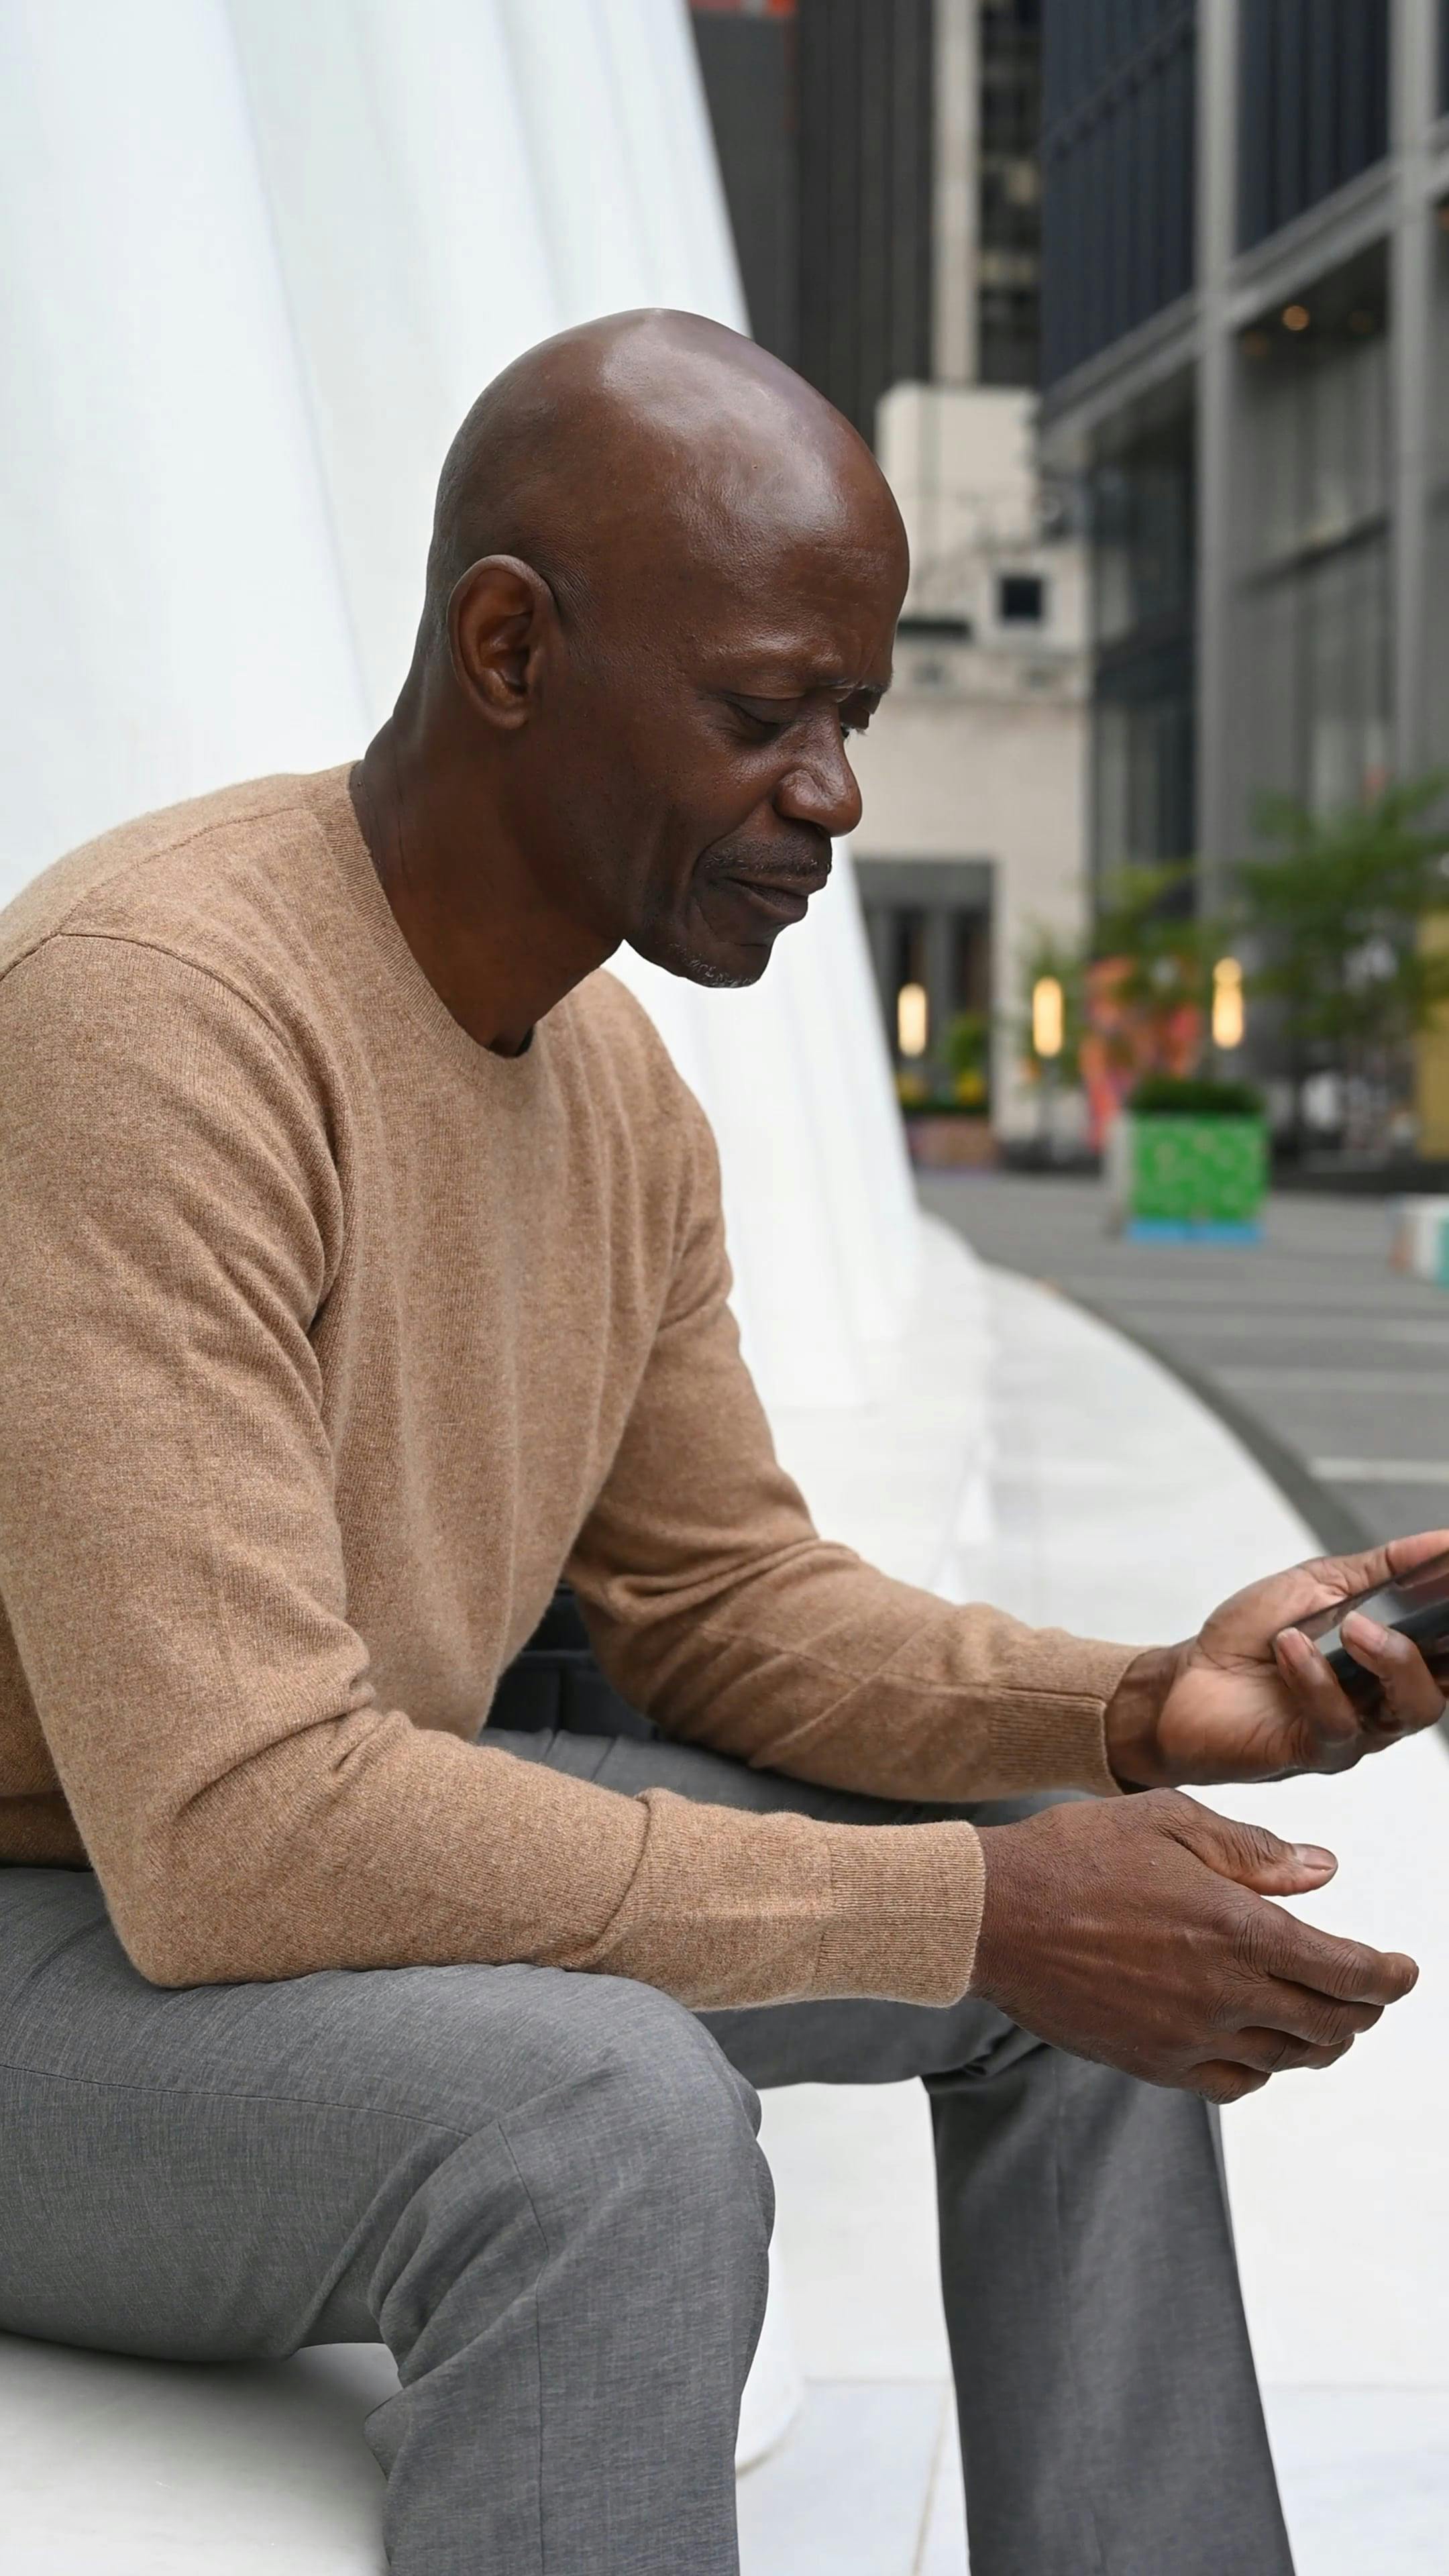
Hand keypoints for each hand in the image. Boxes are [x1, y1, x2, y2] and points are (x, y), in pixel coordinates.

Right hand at [970, 1791, 1417, 2101]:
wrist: (990, 1916)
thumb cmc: (1075, 1854)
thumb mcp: (1169, 1821)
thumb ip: (1254, 1851)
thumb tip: (1324, 1872)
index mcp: (1236, 1929)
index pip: (1345, 1971)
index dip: (1387, 1976)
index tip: (1403, 1971)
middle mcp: (1222, 1993)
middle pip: (1328, 2024)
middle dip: (1362, 2010)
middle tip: (1371, 1993)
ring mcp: (1185, 2036)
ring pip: (1284, 2058)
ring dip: (1318, 2041)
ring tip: (1326, 2021)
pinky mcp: (1150, 2062)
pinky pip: (1231, 2082)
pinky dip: (1261, 2068)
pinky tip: (1259, 2046)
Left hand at [1105, 1530, 1448, 1789]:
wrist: (1184, 1679)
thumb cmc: (1251, 1637)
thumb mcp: (1318, 1584)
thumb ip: (1383, 1568)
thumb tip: (1443, 1540)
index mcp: (1389, 1662)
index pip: (1446, 1656)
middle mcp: (1381, 1703)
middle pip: (1439, 1690)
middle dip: (1430, 1649)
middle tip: (1406, 1612)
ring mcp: (1354, 1731)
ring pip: (1407, 1710)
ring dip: (1388, 1659)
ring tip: (1352, 1627)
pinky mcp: (1314, 1752)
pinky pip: (1339, 1724)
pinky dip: (1317, 1679)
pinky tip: (1291, 1647)